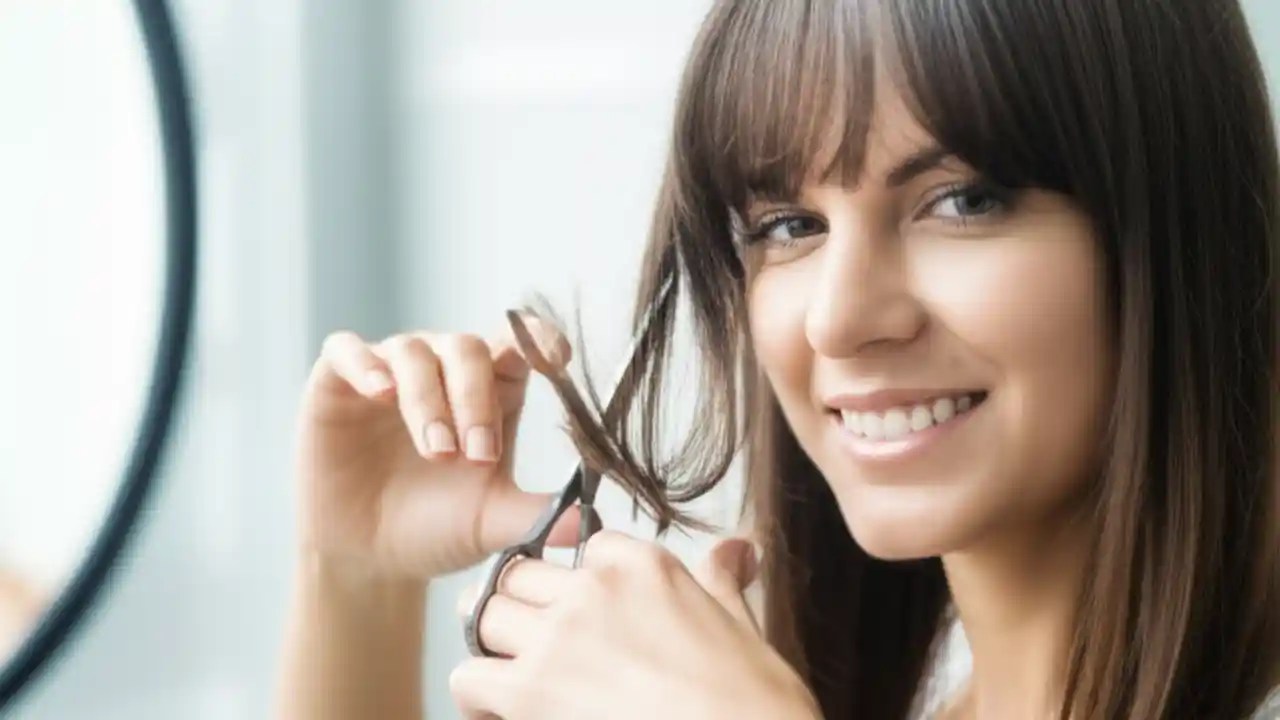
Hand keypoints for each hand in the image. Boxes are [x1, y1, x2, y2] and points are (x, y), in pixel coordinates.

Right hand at [294, 320, 581, 582]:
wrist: (371, 560)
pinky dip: (365, 364)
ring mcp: (389, 371)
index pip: (519, 344)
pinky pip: (347, 350)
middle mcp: (443, 370)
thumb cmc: (438, 530)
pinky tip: (380, 393)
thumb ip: (537, 515)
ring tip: (437, 452)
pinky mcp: (336, 383)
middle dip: (475, 399)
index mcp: (492, 391)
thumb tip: (588, 522)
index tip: (557, 359)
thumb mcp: (491, 523)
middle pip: (466, 348)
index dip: (538, 340)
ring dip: (428, 399)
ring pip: (413, 352)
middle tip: (476, 456)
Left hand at [450, 532, 821, 719]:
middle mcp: (592, 588)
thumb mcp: (740, 623)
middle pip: (518, 574)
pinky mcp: (529, 692)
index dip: (581, 581)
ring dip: (494, 645)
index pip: (586, 546)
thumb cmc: (753, 700)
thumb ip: (721, 579)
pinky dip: (477, 697)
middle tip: (535, 643)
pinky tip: (501, 713)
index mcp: (641, 565)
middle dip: (521, 605)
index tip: (588, 612)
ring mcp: (557, 638)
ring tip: (514, 677)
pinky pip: (468, 677)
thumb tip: (739, 549)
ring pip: (484, 616)